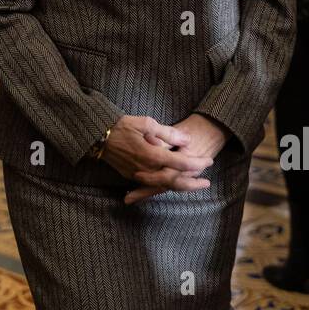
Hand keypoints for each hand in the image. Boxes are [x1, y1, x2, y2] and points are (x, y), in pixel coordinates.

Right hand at [98, 115, 214, 205]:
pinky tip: (174, 182)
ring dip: (182, 186)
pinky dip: (166, 185)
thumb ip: (168, 133)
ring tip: (195, 184)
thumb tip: (186, 141)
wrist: (99, 137)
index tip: (209, 160)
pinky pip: (152, 185)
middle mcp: (147, 169)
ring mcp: (139, 175)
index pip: (181, 162)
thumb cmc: (123, 126)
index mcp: (153, 155)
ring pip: (164, 186)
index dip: (198, 162)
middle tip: (207, 182)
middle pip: (176, 182)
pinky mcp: (132, 176)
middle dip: (194, 183)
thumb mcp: (147, 123)